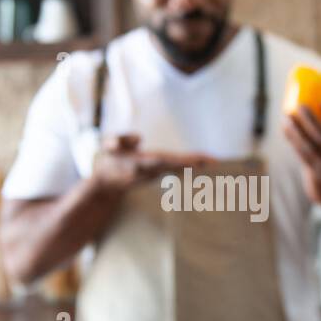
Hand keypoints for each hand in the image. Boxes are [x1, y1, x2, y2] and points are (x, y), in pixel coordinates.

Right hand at [91, 133, 213, 195]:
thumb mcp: (108, 146)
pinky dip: (191, 163)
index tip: (193, 161)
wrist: (107, 182)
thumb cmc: (109, 161)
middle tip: (212, 160)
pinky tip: (206, 161)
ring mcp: (155, 172)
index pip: (161, 161)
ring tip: (213, 160)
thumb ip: (119, 140)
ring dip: (195, 163)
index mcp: (140, 164)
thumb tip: (139, 137)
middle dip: (191, 162)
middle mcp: (151, 170)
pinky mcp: (158, 171)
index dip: (177, 161)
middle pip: (174, 165)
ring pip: (177, 167)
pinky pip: (177, 167)